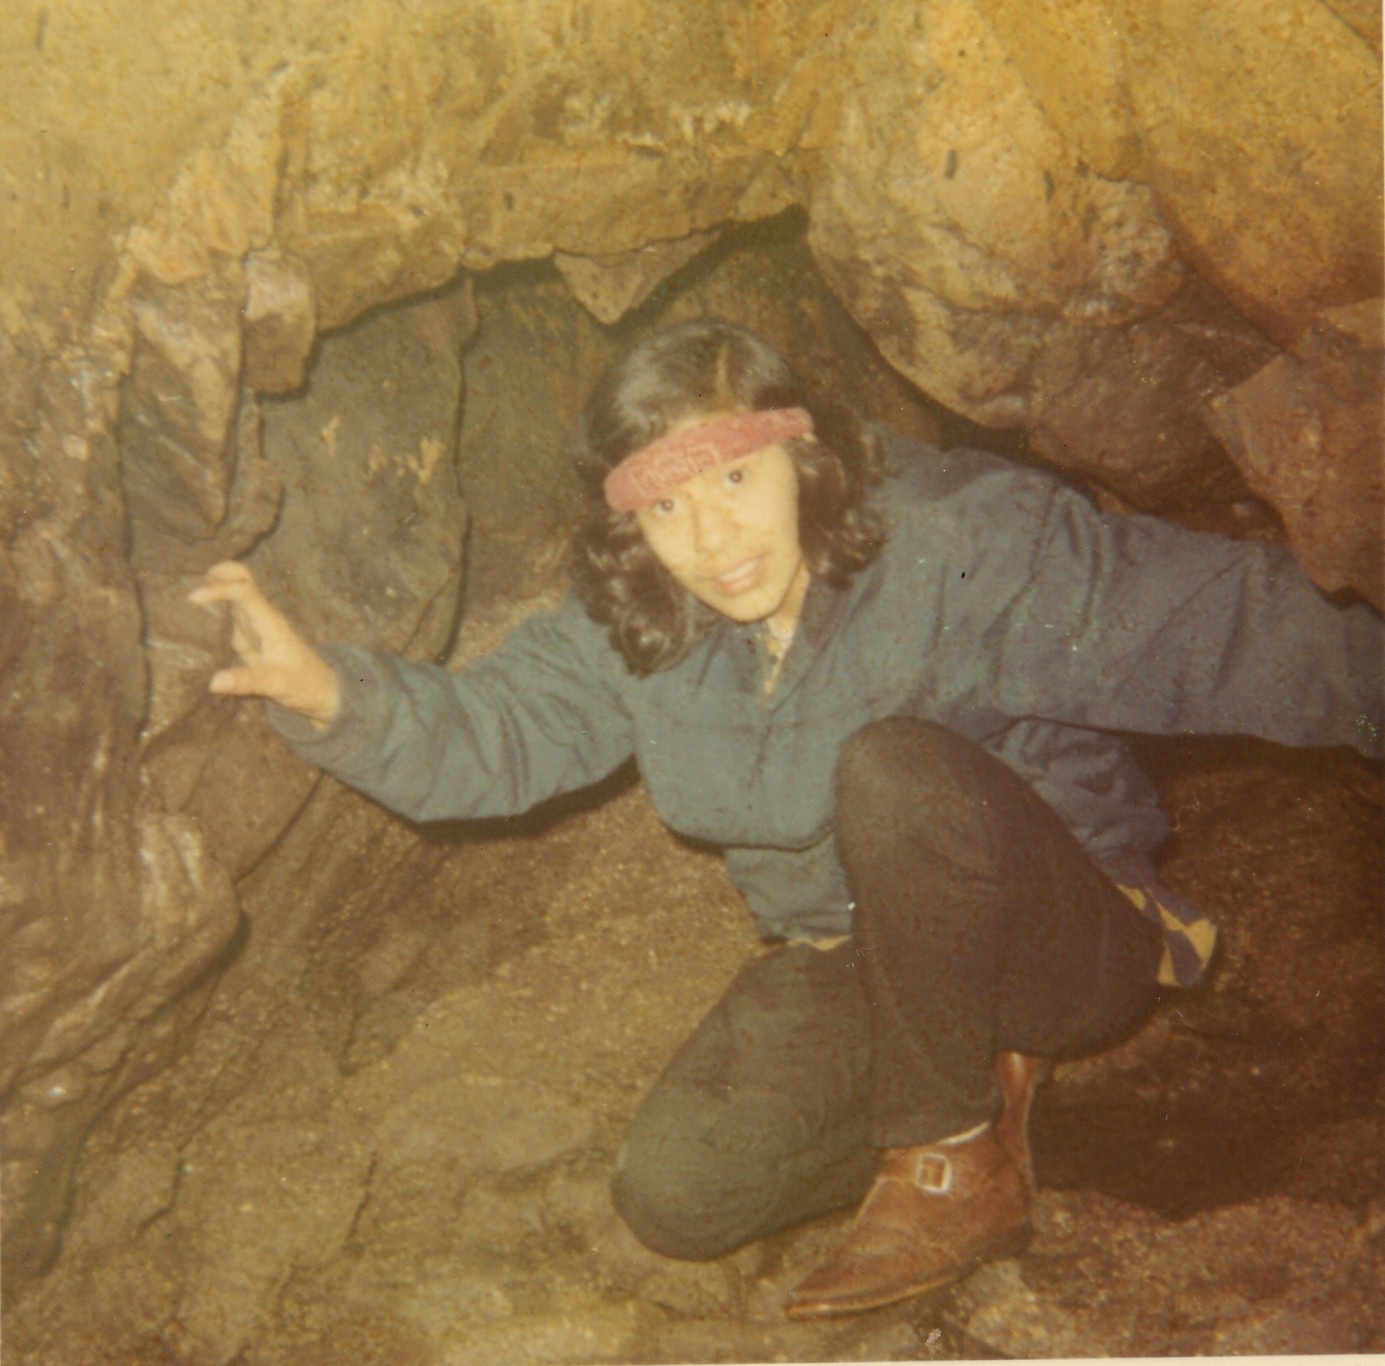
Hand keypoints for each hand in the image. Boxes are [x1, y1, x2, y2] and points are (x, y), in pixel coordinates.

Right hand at [189, 562, 340, 726]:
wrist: (321, 692)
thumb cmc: (304, 684)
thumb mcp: (276, 685)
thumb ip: (246, 682)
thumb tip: (213, 682)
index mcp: (270, 622)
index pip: (244, 591)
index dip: (219, 588)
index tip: (193, 598)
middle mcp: (262, 618)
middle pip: (244, 580)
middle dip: (221, 574)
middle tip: (194, 582)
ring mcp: (256, 626)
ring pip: (236, 596)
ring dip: (216, 590)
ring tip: (185, 597)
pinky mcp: (251, 638)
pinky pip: (232, 616)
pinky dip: (215, 610)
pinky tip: (197, 617)